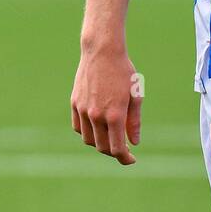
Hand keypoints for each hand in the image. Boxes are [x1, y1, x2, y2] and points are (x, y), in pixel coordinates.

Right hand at [70, 42, 141, 164]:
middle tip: (123, 148)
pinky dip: (88, 132)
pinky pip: (79, 128)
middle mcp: (96, 115)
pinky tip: (97, 127)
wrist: (101, 51)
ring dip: (100, 143)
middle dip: (114, 152)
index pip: (117, 148)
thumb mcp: (136, 96)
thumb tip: (133, 142)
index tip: (131, 160)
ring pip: (89, 140)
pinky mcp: (75, 104)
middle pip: (102, 147)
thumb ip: (134, 121)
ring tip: (110, 137)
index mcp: (115, 115)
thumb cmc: (123, 72)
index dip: (125, 158)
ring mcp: (83, 110)